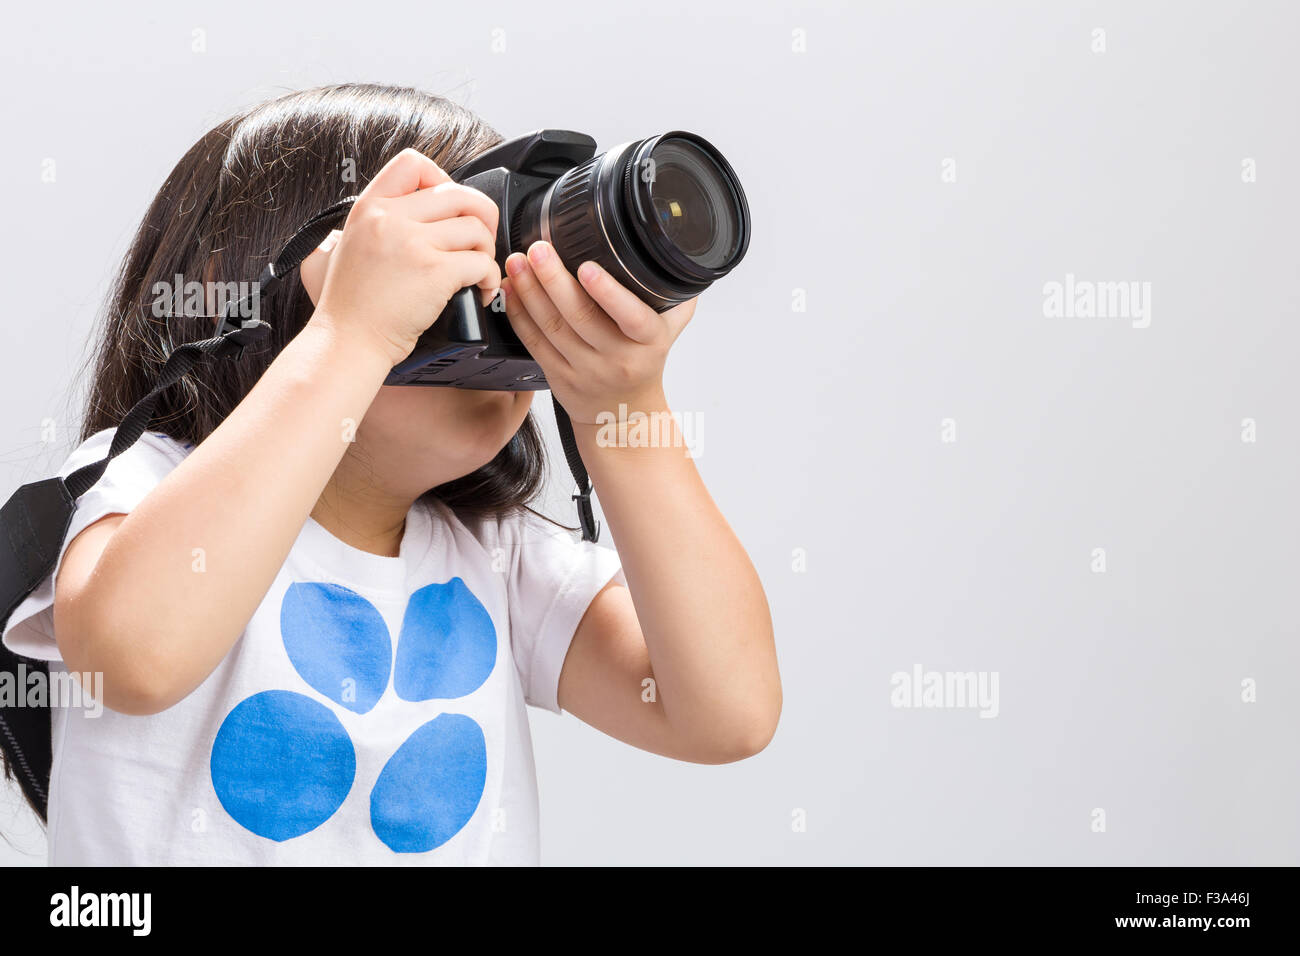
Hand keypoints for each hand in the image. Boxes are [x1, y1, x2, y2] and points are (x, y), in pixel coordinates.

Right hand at [300, 148, 501, 366]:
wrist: (348, 340)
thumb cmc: (351, 304)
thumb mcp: (346, 244)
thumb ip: (376, 222)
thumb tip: (412, 210)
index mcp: (370, 207)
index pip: (413, 163)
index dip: (442, 178)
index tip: (448, 206)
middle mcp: (391, 218)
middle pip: (459, 193)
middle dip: (481, 216)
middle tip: (479, 241)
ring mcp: (413, 244)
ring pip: (476, 228)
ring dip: (486, 251)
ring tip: (477, 272)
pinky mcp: (435, 272)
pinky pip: (482, 262)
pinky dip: (490, 279)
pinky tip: (480, 291)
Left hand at [500, 241, 696, 423]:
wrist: (624, 414)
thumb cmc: (644, 363)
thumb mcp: (670, 331)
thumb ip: (674, 295)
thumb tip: (676, 254)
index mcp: (648, 341)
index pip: (630, 316)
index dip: (607, 292)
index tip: (587, 266)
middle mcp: (616, 358)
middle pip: (581, 317)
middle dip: (554, 279)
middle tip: (538, 249)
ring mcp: (584, 370)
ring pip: (553, 328)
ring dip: (530, 292)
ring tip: (517, 262)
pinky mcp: (557, 376)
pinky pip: (534, 343)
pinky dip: (519, 314)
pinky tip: (512, 290)